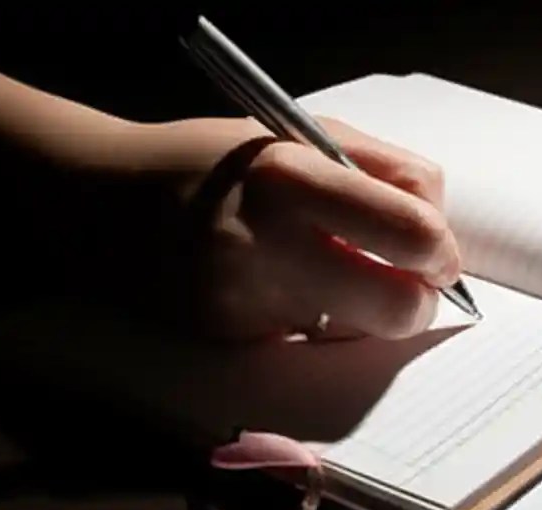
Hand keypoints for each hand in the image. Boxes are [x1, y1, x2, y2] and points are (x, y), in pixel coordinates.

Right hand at [131, 115, 460, 341]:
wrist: (100, 203)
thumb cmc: (214, 163)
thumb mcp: (298, 134)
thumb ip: (380, 169)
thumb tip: (439, 221)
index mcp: (295, 178)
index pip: (412, 232)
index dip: (441, 249)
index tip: (436, 251)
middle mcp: (270, 247)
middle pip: (397, 309)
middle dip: (417, 302)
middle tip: (411, 285)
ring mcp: (248, 304)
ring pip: (357, 332)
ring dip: (363, 311)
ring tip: (330, 272)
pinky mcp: (231, 342)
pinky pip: (309, 341)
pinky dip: (313, 319)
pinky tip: (276, 288)